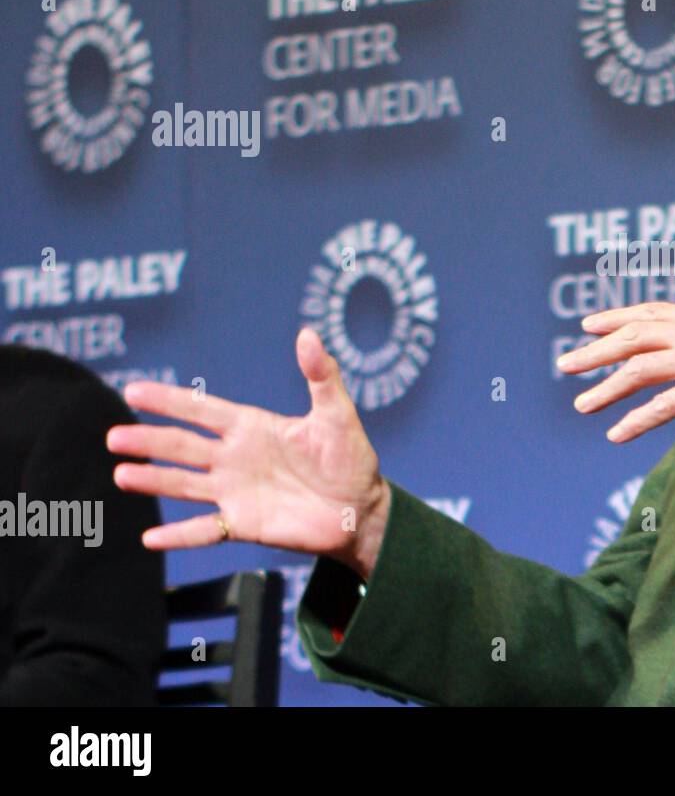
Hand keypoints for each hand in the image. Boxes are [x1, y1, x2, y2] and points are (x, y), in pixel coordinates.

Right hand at [107, 327, 389, 580]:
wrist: (362, 510)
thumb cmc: (351, 459)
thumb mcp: (337, 415)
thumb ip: (321, 377)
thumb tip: (309, 335)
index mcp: (252, 428)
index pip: (201, 410)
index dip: (168, 401)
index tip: (133, 391)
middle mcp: (235, 458)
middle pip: (182, 447)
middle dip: (148, 440)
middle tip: (114, 436)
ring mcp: (235, 492)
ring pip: (184, 485)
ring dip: (153, 480)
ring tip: (121, 475)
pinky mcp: (243, 524)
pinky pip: (204, 530)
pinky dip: (178, 535)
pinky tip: (150, 538)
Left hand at [556, 302, 674, 442]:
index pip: (651, 311)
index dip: (616, 316)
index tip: (588, 324)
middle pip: (635, 336)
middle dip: (596, 351)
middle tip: (565, 365)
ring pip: (642, 368)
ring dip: (607, 389)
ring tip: (581, 407)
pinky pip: (667, 403)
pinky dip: (638, 419)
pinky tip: (618, 434)